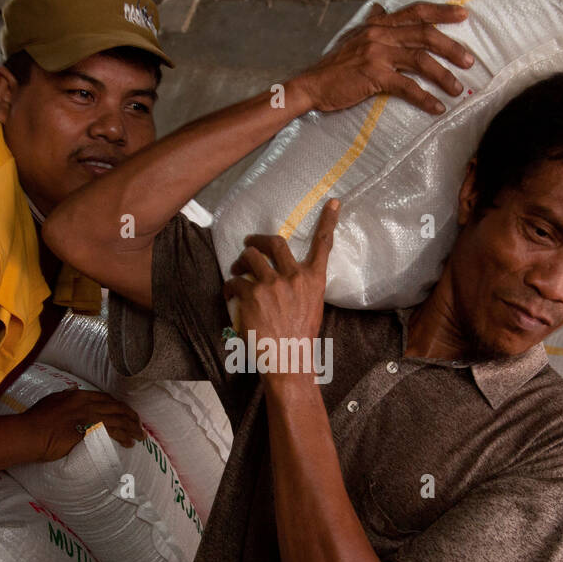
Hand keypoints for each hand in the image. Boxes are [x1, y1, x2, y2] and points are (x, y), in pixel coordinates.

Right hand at [25, 388, 145, 461]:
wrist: (29, 433)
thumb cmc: (35, 420)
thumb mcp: (50, 401)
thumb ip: (64, 396)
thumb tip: (72, 391)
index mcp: (78, 396)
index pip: (106, 398)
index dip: (119, 406)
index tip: (126, 413)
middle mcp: (87, 403)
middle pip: (117, 408)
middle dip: (131, 417)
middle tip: (139, 425)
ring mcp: (90, 416)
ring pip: (119, 419)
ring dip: (133, 428)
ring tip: (140, 436)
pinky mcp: (91, 430)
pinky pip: (114, 431)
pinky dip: (125, 436)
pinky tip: (131, 443)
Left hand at [222, 198, 339, 381]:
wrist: (288, 360)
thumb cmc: (300, 338)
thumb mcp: (312, 307)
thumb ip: (302, 287)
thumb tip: (286, 277)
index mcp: (313, 280)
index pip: (323, 245)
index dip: (328, 220)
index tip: (333, 201)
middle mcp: (294, 277)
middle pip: (274, 242)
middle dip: (257, 239)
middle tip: (248, 243)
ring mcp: (272, 284)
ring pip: (249, 258)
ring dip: (240, 262)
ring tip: (236, 270)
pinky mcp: (251, 295)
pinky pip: (234, 282)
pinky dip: (229, 286)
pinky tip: (230, 294)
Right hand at [286, 1, 473, 115]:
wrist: (312, 85)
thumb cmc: (335, 66)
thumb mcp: (354, 37)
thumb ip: (372, 24)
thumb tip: (381, 8)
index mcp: (379, 24)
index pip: (416, 12)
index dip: (441, 12)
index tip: (463, 15)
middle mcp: (380, 34)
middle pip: (425, 35)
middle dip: (451, 47)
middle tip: (470, 60)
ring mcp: (377, 54)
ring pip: (421, 61)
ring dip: (443, 75)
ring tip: (458, 89)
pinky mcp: (373, 76)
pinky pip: (407, 87)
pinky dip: (425, 98)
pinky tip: (437, 108)